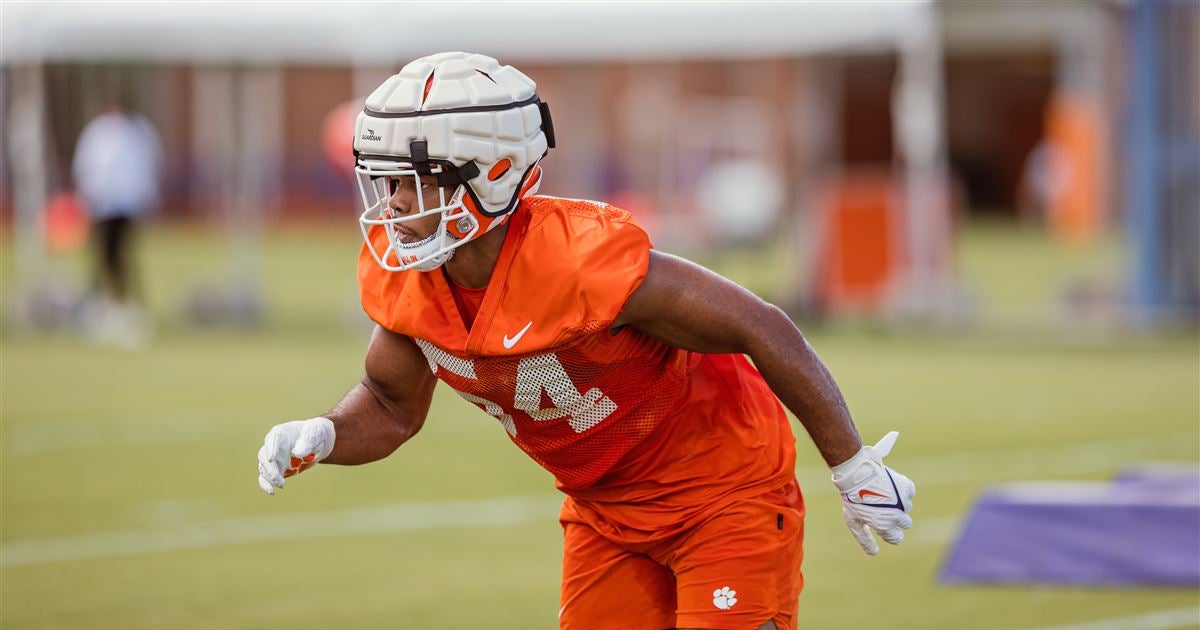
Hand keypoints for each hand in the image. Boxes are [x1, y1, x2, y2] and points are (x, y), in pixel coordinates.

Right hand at [256, 417, 335, 494]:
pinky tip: (271, 491)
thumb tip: (297, 453)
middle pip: (264, 456)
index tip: (271, 458)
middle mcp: (272, 445)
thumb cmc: (313, 434)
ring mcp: (272, 457)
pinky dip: (266, 484)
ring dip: (270, 478)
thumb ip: (307, 442)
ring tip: (281, 485)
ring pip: (264, 468)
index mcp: (281, 433)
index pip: (273, 439)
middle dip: (270, 469)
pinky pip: (265, 476)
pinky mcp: (275, 468)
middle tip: (278, 479)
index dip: (271, 448)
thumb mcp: (314, 434)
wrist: (314, 441)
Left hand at [831, 431, 915, 554]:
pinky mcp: (907, 487)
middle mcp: (897, 516)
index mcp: (885, 526)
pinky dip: (902, 491)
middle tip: (883, 508)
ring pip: (907, 507)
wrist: (858, 474)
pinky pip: (909, 493)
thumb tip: (873, 553)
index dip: (890, 533)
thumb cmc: (853, 499)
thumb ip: (864, 539)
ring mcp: (903, 501)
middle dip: (896, 518)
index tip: (883, 525)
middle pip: (905, 524)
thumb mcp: (854, 522)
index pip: (897, 538)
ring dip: (899, 504)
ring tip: (883, 495)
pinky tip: (890, 487)